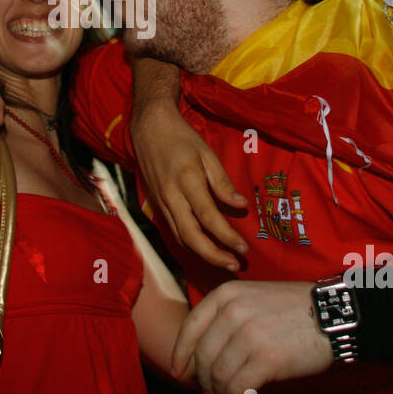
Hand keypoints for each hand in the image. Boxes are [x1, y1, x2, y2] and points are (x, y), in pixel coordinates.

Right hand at [132, 102, 248, 271]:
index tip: (243, 248)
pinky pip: (173, 230)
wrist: (149, 128)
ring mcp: (161, 203)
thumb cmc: (182, 138)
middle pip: (192, 236)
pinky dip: (189, 244)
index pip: (209, 217)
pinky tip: (204, 249)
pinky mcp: (157, 205)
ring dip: (203, 254)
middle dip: (214, 255)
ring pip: (181, 237)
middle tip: (234, 265)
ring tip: (224, 261)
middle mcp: (171, 196)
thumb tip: (241, 206)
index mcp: (187, 181)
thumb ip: (222, 182)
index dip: (227, 236)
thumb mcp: (207, 154)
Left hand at [171, 280, 330, 393]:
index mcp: (227, 295)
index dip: (181, 352)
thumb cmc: (295, 307)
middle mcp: (234, 313)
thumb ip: (228, 316)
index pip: (191, 326)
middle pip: (203, 355)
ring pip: (218, 375)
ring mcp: (249, 336)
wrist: (332, 313)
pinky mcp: (266, 359)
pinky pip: (237, 388)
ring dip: (219, 392)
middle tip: (209, 389)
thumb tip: (203, 351)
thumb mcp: (254, 296)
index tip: (179, 369)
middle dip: (203, 378)